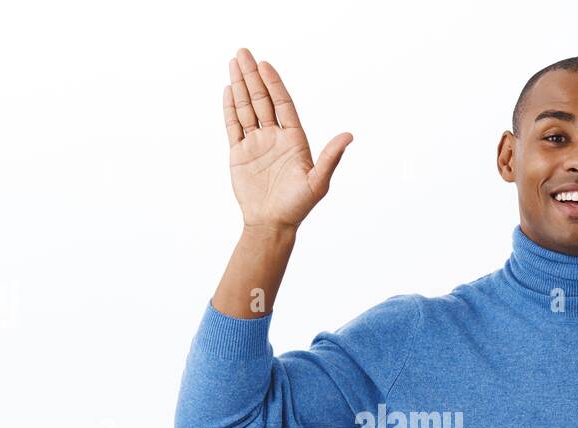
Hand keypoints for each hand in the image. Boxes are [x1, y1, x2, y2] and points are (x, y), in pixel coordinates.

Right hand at [222, 47, 353, 230]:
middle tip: (243, 53)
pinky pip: (233, 126)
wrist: (272, 225)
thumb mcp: (318, 182)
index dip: (273, 84)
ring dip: (240, 87)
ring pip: (246, 109)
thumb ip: (331, 157)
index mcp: (294, 139)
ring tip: (234, 63)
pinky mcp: (240, 154)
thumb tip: (349, 136)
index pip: (282, 104)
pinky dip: (230, 109)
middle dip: (252, 77)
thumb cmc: (298, 206)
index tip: (264, 65)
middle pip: (262, 100)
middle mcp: (275, 138)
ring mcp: (256, 144)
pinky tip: (228, 90)